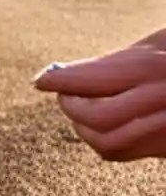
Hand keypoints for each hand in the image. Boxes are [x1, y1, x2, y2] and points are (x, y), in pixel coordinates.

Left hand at [34, 27, 165, 161]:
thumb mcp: (161, 43)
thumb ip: (116, 61)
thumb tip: (64, 74)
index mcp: (157, 67)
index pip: (97, 80)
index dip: (62, 81)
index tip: (41, 80)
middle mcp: (165, 99)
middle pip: (99, 117)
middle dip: (73, 106)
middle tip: (63, 95)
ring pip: (108, 144)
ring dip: (84, 128)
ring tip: (79, 110)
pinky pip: (126, 152)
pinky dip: (104, 140)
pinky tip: (100, 126)